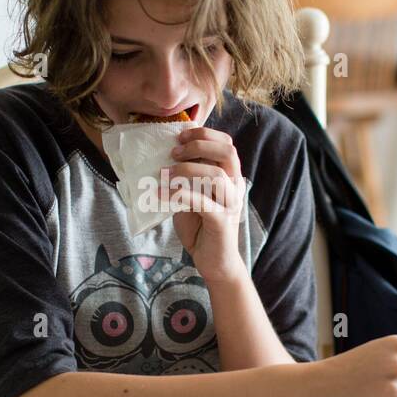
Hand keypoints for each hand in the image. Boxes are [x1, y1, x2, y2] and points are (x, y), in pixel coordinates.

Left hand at [164, 126, 246, 283]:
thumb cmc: (201, 227)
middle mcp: (235, 187)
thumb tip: (167, 154)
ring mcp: (230, 204)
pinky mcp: (221, 221)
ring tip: (164, 173)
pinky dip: (179, 194)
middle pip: (227, 152)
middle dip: (198, 145)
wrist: (214, 262)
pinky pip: (202, 201)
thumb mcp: (193, 195)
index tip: (180, 136)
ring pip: (215, 175)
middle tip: (174, 152)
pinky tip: (160, 193)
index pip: (226, 144)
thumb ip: (188, 176)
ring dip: (186, 170)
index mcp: (231, 177)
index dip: (204, 134)